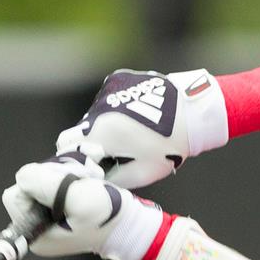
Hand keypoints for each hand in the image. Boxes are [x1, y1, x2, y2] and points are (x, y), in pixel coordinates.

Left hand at [1, 153, 167, 259]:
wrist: (132, 224)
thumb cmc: (109, 216)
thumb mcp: (79, 198)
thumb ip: (47, 184)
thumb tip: (23, 175)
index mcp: (36, 233)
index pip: (16, 195)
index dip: (39, 182)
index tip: (66, 184)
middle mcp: (38, 226)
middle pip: (29, 184)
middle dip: (56, 175)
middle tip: (82, 178)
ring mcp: (48, 216)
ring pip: (43, 178)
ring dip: (67, 171)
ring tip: (90, 178)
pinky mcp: (59, 205)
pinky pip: (55, 180)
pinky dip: (72, 174)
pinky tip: (90, 177)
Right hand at [54, 68, 228, 187]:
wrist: (193, 112)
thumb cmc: (170, 147)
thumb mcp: (141, 173)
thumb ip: (111, 179)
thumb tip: (93, 181)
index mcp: (102, 132)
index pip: (65, 145)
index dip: (74, 158)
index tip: (88, 167)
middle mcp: (100, 108)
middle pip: (79, 129)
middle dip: (88, 143)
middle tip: (110, 154)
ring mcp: (108, 90)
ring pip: (93, 114)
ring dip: (102, 126)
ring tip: (129, 133)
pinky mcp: (117, 79)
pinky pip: (106, 99)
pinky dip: (113, 110)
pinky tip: (134, 116)